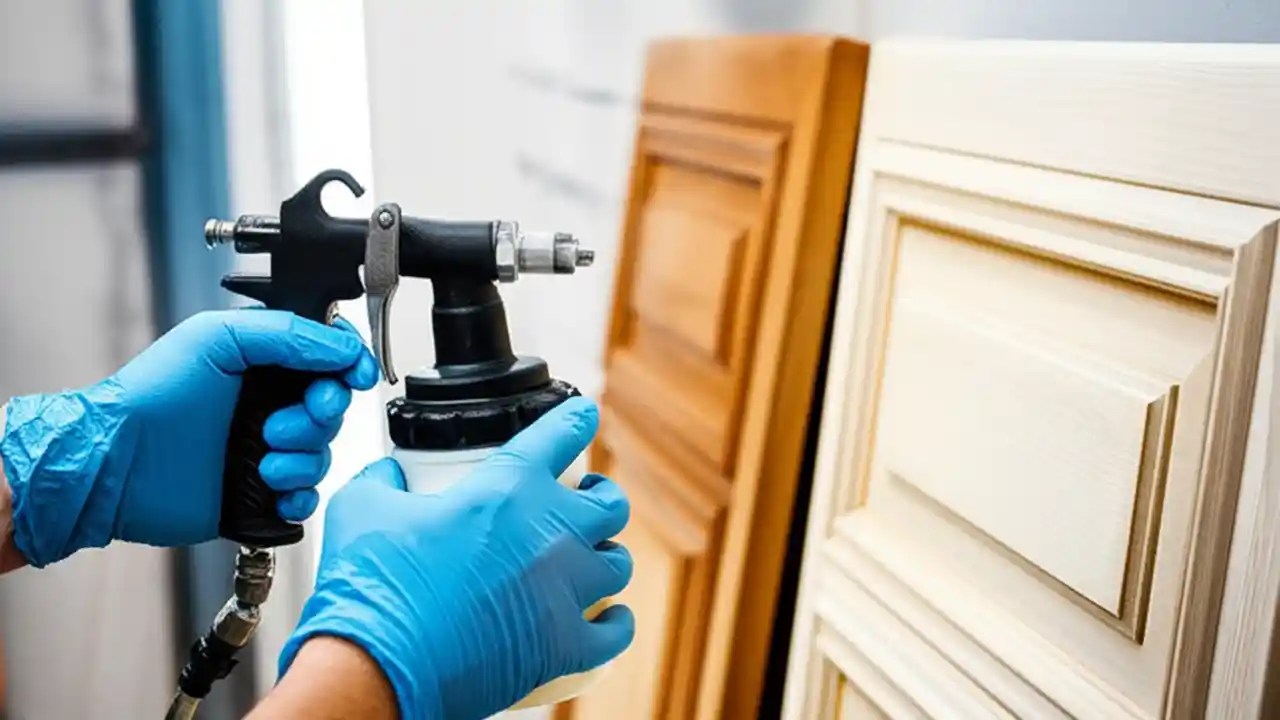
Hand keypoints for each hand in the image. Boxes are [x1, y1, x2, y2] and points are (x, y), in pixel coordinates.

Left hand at [0, 309, 376, 565]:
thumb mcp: (217, 337)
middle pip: (332, 409)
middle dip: (318, 417)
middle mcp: (269, 406)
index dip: (351, 365)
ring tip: (261, 459)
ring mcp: (265, 451)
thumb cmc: (152, 395)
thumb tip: (341, 347)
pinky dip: (299, 496)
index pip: (329, 358)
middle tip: (282, 423)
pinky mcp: (259, 494)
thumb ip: (287, 333)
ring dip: (301, 459)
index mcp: (264, 365)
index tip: (356, 375)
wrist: (116, 463)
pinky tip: (274, 489)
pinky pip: (306, 498)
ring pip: (323, 455)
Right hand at [279, 397, 634, 719]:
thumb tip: (387, 474)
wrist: (377, 667)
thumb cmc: (372, 587)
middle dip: (601, 497)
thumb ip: (382, 479)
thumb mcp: (361, 508)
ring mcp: (563, 591)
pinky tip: (610, 618)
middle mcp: (550, 533)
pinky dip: (615, 622)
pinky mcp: (563, 645)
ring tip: (591, 558)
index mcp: (508, 487)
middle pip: (608, 504)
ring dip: (605, 557)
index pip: (562, 435)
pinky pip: (614, 632)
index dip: (576, 421)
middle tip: (586, 499)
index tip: (583, 417)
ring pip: (617, 564)